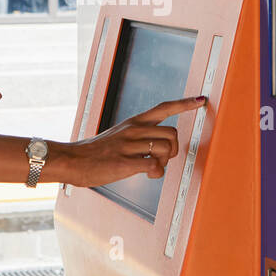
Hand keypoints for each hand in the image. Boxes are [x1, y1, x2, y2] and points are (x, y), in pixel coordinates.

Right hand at [60, 96, 206, 188]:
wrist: (73, 161)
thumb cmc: (98, 152)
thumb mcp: (120, 136)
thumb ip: (140, 138)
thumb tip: (161, 150)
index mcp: (133, 122)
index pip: (164, 108)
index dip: (184, 104)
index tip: (201, 100)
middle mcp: (133, 130)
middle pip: (173, 133)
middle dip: (175, 149)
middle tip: (162, 159)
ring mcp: (129, 146)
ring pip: (167, 149)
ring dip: (165, 162)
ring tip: (152, 168)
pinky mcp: (124, 163)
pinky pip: (154, 166)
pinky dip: (157, 173)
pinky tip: (147, 175)